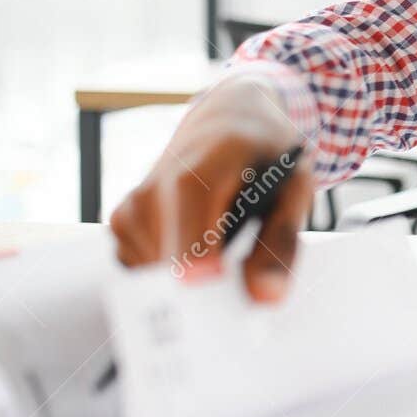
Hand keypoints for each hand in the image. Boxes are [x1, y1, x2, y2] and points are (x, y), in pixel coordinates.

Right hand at [109, 75, 313, 300]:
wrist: (227, 119)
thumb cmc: (266, 153)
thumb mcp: (294, 187)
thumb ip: (281, 241)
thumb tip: (265, 296)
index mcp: (200, 170)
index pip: (189, 230)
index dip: (198, 262)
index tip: (211, 287)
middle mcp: (154, 188)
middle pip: (173, 266)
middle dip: (211, 294)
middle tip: (247, 297)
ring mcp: (132, 207)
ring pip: (163, 277)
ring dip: (198, 280)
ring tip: (229, 245)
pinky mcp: (123, 225)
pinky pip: (150, 272)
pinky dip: (180, 269)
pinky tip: (204, 243)